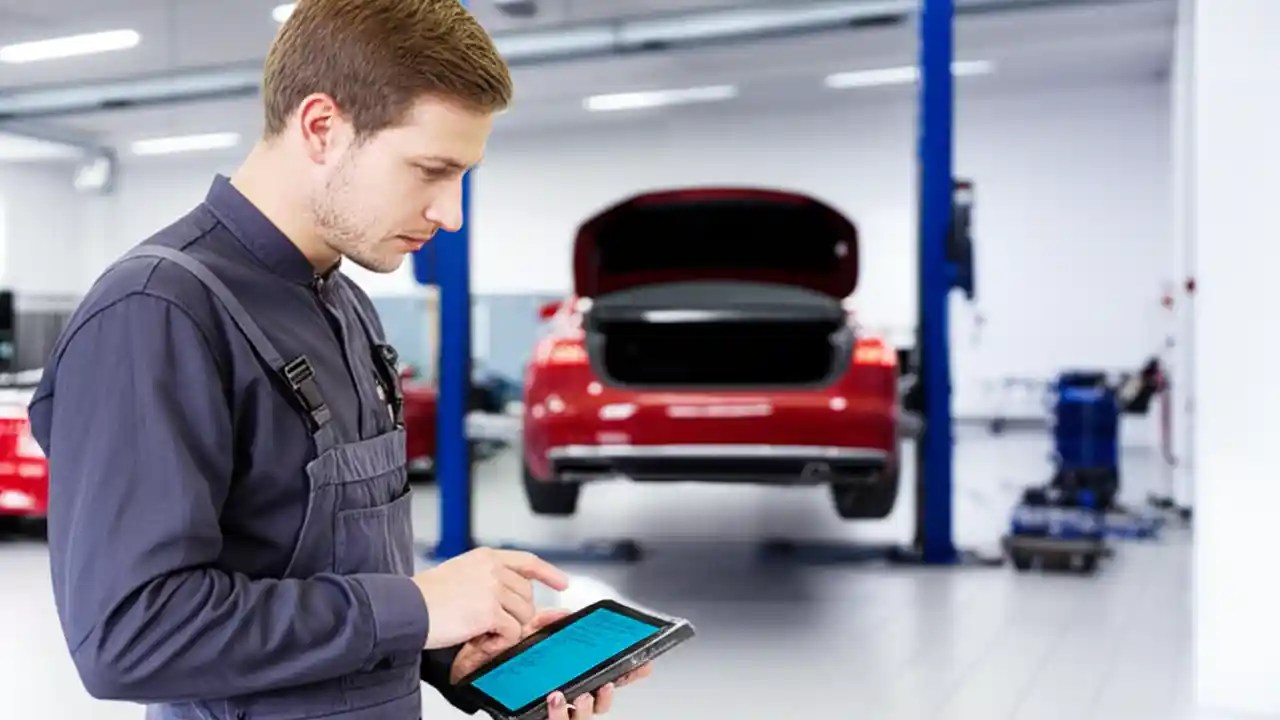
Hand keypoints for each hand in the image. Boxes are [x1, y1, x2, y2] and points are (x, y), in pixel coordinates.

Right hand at [413, 548, 569, 649]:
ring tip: (476, 629)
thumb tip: (508, 596)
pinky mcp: (490, 610)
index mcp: (485, 557)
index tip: (563, 582)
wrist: (405, 607)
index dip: (548, 573)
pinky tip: (477, 637)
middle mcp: (492, 569)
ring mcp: (493, 588)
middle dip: (514, 615)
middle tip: (486, 624)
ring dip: (504, 630)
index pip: (527, 561)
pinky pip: (511, 632)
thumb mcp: (459, 574)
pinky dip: (498, 641)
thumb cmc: (424, 597)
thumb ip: (486, 579)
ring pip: (522, 616)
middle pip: (527, 596)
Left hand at [451, 609, 654, 716]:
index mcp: (570, 676)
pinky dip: (557, 713)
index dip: (628, 673)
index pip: (607, 677)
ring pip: (581, 718)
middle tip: (609, 681)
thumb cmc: (499, 662)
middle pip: (600, 702)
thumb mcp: (528, 640)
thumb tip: (565, 613)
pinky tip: (555, 698)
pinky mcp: (534, 719)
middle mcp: (566, 699)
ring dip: (585, 706)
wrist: (466, 676)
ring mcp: (552, 713)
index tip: (643, 665)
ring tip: (580, 691)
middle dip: (609, 693)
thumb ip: (549, 627)